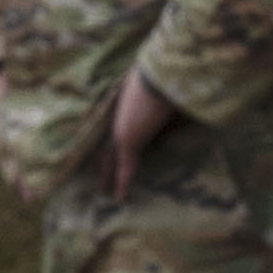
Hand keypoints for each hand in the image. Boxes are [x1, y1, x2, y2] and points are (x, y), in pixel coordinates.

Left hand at [99, 64, 182, 199]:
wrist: (166, 75)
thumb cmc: (174, 81)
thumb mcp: (173, 101)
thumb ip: (170, 117)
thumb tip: (176, 127)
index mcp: (126, 101)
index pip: (115, 125)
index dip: (110, 141)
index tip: (105, 153)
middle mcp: (119, 114)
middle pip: (105, 143)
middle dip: (101, 161)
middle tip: (96, 175)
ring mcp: (120, 126)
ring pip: (108, 156)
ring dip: (105, 175)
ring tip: (102, 191)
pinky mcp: (128, 139)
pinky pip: (125, 166)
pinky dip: (123, 183)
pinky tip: (121, 198)